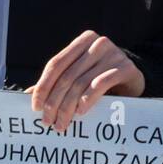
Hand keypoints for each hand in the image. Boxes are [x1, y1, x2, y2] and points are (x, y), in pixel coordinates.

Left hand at [28, 31, 144, 132]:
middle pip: (67, 75)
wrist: (134, 78)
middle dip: (54, 101)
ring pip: (81, 82)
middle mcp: (98, 43)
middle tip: (48, 121)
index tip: (35, 106)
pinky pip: (101, 84)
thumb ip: (58, 80)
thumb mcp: (79, 74)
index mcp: (83, 40)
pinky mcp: (126, 67)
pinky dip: (88, 99)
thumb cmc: (102, 76)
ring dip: (68, 106)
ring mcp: (114, 54)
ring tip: (62, 123)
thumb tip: (28, 95)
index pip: (56, 63)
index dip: (43, 86)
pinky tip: (81, 112)